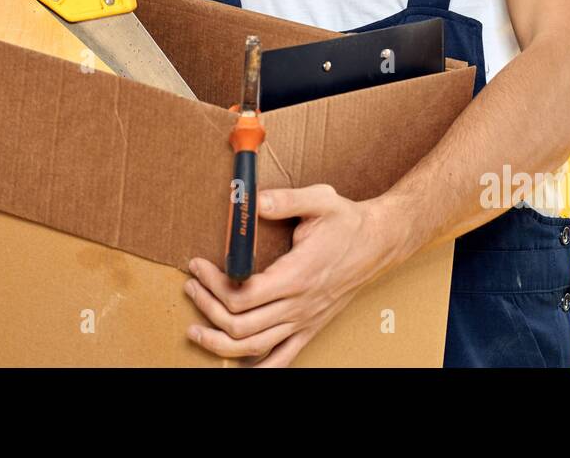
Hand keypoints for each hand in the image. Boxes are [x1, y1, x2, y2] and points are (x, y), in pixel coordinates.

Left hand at [183, 184, 402, 366]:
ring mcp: (304, 320)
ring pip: (254, 347)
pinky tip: (237, 368)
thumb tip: (251, 200)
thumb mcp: (320, 200)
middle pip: (241, 324)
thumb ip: (285, 199)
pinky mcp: (310, 327)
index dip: (214, 284)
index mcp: (297, 275)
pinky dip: (259, 370)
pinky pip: (283, 359)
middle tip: (191, 286)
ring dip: (219, 342)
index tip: (198, 266)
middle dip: (208, 307)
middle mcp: (299, 304)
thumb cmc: (346, 221)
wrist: (378, 243)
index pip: (244, 294)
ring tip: (196, 329)